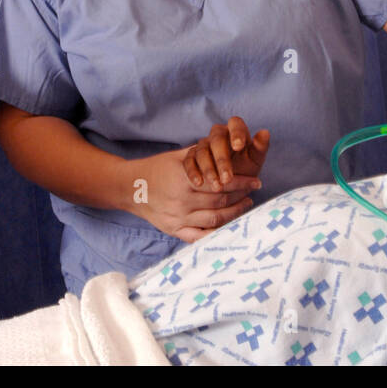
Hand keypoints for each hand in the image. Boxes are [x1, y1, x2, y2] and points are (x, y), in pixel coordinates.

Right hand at [131, 147, 261, 243]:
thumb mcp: (177, 157)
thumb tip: (226, 150)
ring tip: (246, 205)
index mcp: (185, 181)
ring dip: (234, 213)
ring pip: (215, 219)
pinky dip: (217, 234)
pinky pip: (200, 237)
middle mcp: (182, 202)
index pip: (221, 184)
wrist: (130, 187)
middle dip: (241, 196)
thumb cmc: (157, 168)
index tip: (256, 181)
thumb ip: (200, 156)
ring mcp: (178, 218)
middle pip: (220, 201)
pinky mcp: (174, 230)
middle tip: (254, 191)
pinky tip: (230, 227)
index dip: (241, 182)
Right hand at [182, 117, 270, 191]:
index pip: (235, 123)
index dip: (236, 133)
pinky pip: (189, 162)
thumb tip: (265, 132)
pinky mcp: (191, 157)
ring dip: (209, 170)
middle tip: (228, 179)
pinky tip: (199, 183)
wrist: (231, 183)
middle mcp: (217, 135)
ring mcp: (203, 145)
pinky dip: (193, 172)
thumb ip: (260, 147)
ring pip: (202, 152)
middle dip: (222, 160)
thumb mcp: (255, 160)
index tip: (239, 146)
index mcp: (235, 130)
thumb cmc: (246, 167)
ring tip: (217, 187)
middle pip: (216, 140)